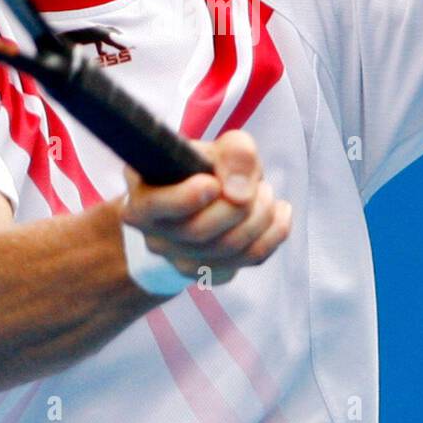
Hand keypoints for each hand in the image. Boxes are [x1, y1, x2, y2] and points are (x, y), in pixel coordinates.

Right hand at [121, 129, 291, 285]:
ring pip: (230, 247)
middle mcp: (155, 236)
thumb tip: (240, 193)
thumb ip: (232, 153)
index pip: (154, 207)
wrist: (202, 199)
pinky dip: (274, 232)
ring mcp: (180, 260)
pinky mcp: (210, 273)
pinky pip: (250, 257)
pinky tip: (278, 213)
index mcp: (143, 199)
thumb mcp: (216, 149)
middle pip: (200, 230)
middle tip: (257, 184)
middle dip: (240, 205)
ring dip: (261, 215)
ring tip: (266, 193)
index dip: (186, 197)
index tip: (212, 183)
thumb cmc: (202, 169)